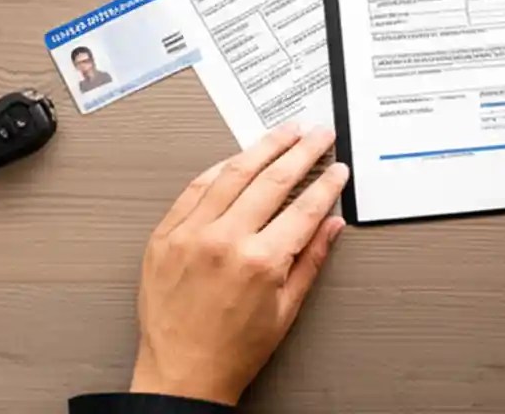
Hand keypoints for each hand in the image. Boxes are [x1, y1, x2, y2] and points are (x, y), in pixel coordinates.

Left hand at [130, 124, 348, 404]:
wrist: (180, 373)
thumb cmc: (232, 350)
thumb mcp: (286, 309)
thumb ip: (310, 259)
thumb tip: (331, 224)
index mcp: (260, 261)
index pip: (304, 207)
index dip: (326, 184)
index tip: (338, 169)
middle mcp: (224, 240)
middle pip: (273, 180)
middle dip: (301, 151)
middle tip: (318, 134)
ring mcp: (191, 234)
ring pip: (232, 174)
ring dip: (263, 147)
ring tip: (284, 132)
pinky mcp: (166, 235)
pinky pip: (195, 189)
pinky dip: (219, 169)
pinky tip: (238, 158)